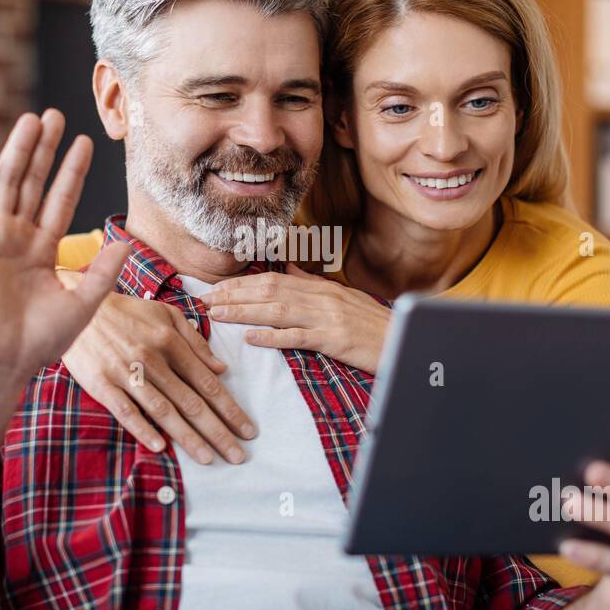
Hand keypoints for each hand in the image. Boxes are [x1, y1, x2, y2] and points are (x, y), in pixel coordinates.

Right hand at [0, 109, 128, 385]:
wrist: (2, 361)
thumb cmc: (39, 342)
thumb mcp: (83, 303)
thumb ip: (103, 270)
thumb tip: (126, 240)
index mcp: (41, 251)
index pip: (59, 200)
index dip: (71, 171)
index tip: (84, 143)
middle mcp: (16, 240)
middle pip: (32, 183)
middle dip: (43, 150)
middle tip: (54, 115)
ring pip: (6, 184)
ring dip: (17, 152)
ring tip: (32, 119)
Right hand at [53, 270, 256, 463]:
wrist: (77, 303)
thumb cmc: (127, 311)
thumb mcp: (166, 314)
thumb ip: (195, 341)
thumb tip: (222, 369)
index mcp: (171, 341)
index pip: (208, 383)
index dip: (230, 409)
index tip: (248, 430)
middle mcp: (152, 358)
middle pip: (191, 402)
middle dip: (218, 431)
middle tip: (238, 455)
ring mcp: (126, 372)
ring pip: (163, 410)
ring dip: (188, 437)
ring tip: (209, 458)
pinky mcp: (100, 383)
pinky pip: (125, 410)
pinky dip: (143, 429)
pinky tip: (161, 447)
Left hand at [199, 264, 391, 373]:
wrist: (404, 342)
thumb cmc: (373, 324)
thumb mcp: (343, 296)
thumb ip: (312, 283)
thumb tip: (287, 268)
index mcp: (321, 287)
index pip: (274, 280)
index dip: (242, 284)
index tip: (216, 289)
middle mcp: (321, 297)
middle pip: (269, 291)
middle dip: (234, 295)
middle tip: (205, 299)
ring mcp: (327, 318)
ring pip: (277, 310)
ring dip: (244, 312)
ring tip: (217, 314)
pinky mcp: (334, 340)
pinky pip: (298, 337)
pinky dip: (272, 337)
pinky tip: (251, 338)